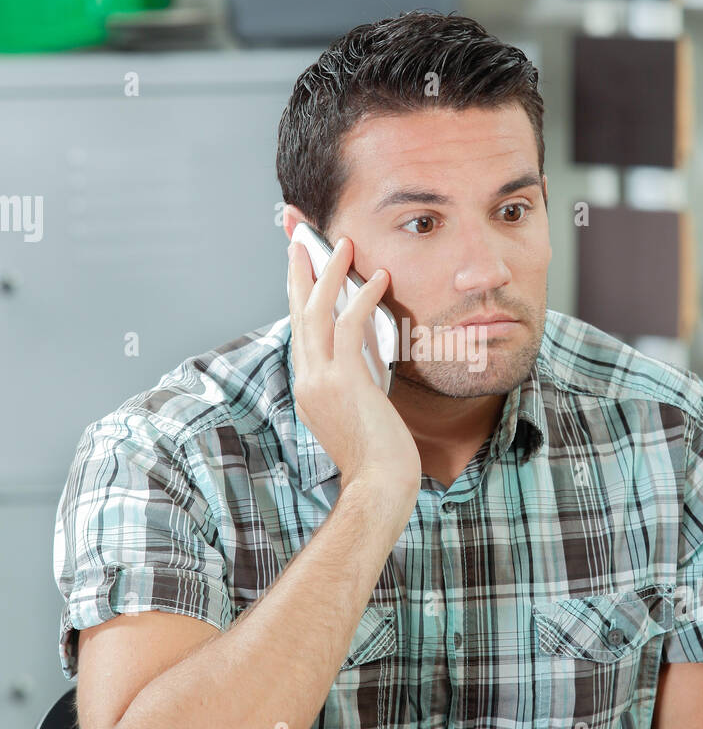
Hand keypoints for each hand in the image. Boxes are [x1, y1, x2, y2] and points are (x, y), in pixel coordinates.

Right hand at [287, 234, 420, 516]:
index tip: (303, 270)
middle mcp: (307, 381)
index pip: (301, 333)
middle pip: (298, 315)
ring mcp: (320, 381)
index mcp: (309, 389)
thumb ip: (358, 378)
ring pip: (318, 314)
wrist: (379, 487)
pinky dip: (362, 298)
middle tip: (301, 241)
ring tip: (342, 244)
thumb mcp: (362, 410)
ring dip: (330, 274)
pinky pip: (350, 327)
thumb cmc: (379, 458)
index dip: (300, 298)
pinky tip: (378, 279)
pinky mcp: (343, 381)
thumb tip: (369, 349)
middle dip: (301, 275)